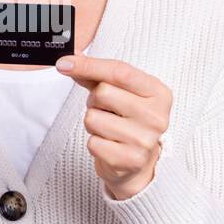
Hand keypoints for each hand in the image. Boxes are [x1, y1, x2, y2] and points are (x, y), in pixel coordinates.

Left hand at [55, 54, 172, 199]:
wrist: (138, 162)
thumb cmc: (127, 120)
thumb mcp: (120, 93)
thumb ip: (97, 75)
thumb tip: (69, 61)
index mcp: (158, 93)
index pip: (120, 72)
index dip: (89, 65)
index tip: (65, 63)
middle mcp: (156, 116)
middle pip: (103, 93)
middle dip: (94, 101)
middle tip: (106, 110)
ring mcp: (145, 140)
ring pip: (93, 118)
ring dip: (93, 123)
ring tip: (108, 129)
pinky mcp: (130, 160)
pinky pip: (93, 142)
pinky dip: (95, 142)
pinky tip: (109, 145)